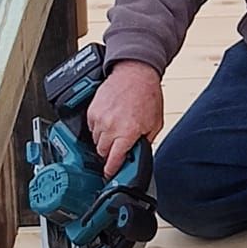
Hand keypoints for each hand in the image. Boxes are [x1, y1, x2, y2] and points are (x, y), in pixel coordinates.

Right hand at [88, 61, 163, 177]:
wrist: (135, 72)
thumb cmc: (147, 94)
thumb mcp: (155, 123)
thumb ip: (146, 141)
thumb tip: (139, 154)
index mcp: (127, 132)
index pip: (113, 160)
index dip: (111, 171)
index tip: (110, 175)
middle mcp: (111, 127)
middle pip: (102, 152)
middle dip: (110, 153)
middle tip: (119, 146)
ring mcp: (99, 118)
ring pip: (96, 140)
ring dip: (105, 139)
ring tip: (117, 128)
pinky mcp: (92, 110)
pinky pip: (91, 127)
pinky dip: (99, 127)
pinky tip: (110, 119)